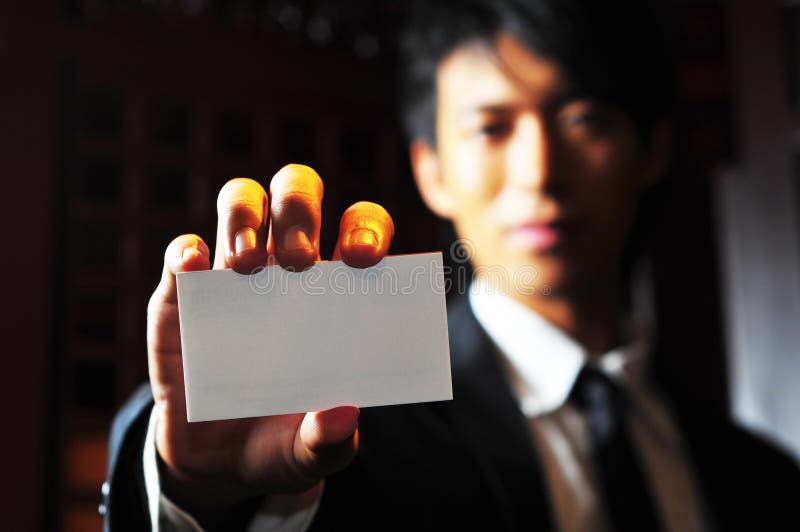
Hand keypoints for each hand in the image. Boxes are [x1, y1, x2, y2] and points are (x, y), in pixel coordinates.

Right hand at [146, 164, 393, 526]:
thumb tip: (343, 417)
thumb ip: (329, 440)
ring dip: (243, 216)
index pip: (360, 230)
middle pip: (296, 196)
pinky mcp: (180, 297)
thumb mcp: (309, 453)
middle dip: (298, 210)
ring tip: (244, 265)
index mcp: (335, 292)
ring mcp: (231, 276)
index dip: (365, 230)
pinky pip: (181, 253)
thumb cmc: (280, 443)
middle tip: (298, 260)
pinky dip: (185, 252)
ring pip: (240, 202)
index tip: (363, 259)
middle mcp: (285, 270)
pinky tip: (193, 268)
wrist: (217, 464)